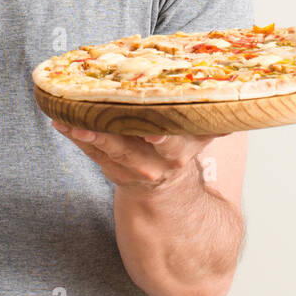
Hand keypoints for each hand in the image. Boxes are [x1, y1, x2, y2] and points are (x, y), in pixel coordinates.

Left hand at [51, 119, 225, 194]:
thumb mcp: (199, 139)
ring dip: (82, 131)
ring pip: (103, 149)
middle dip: (106, 135)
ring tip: (64, 114)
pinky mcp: (110, 168)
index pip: (169, 143)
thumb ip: (210, 121)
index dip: (160, 137)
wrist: (170, 200)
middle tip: (85, 121)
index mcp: (178, 154)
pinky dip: (75, 134)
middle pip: (126, 147)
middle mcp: (152, 164)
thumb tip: (235, 96)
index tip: (151, 132)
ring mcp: (128, 168)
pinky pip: (91, 151)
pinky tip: (59, 117)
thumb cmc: (182, 154)